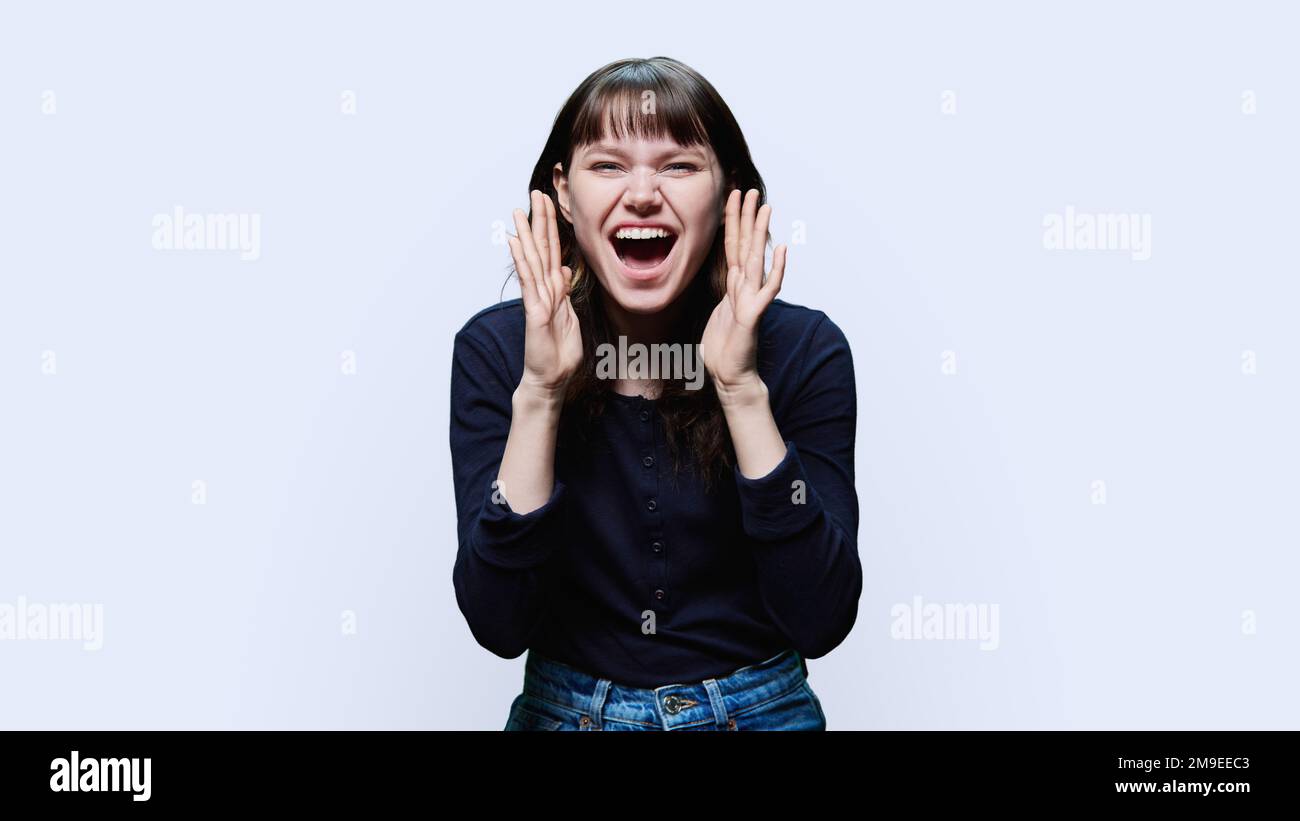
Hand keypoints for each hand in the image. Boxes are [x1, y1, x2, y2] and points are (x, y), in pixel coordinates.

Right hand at [507, 190, 582, 399]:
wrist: (551, 379)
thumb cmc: (559, 353)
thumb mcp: (570, 317)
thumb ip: (565, 293)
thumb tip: (565, 271)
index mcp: (555, 290)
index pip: (553, 252)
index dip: (552, 228)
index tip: (550, 204)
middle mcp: (544, 290)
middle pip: (541, 249)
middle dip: (539, 220)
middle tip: (536, 192)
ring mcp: (537, 299)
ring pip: (532, 260)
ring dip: (525, 234)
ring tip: (518, 210)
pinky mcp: (534, 311)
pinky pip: (528, 281)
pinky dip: (522, 261)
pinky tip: (516, 242)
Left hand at [699, 188, 786, 399]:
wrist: (729, 376)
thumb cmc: (723, 349)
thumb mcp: (718, 312)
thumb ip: (725, 292)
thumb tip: (729, 276)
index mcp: (733, 286)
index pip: (732, 246)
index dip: (732, 221)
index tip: (733, 196)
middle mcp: (744, 288)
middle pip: (745, 245)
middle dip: (747, 217)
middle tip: (751, 190)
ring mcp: (750, 300)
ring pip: (756, 260)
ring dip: (760, 233)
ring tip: (765, 208)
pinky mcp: (752, 315)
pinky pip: (766, 290)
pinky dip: (775, 270)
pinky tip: (782, 251)